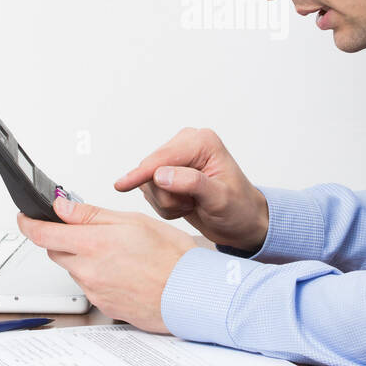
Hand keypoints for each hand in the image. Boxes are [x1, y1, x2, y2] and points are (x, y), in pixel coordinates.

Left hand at [16, 196, 198, 333]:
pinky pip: (90, 287)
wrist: (190, 294)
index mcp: (93, 244)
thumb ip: (91, 215)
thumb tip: (61, 206)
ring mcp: (94, 291)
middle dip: (64, 239)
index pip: (43, 234)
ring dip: (84, 258)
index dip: (28, 224)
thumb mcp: (133, 221)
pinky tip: (124, 271)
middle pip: (56, 251)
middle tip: (91, 231)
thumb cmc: (172, 257)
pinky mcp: (104, 308)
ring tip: (119, 253)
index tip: (24, 217)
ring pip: (74, 269)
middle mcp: (88, 271)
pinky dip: (99, 276)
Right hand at [114, 127, 268, 254]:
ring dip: (166, 203)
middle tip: (191, 205)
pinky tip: (185, 206)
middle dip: (166, 196)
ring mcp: (176, 160)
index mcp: (202, 142)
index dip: (142, 173)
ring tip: (190, 205)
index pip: (162, 157)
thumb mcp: (220, 199)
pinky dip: (165, 206)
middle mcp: (186, 145)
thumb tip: (161, 174)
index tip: (121, 185)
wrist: (243, 223)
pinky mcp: (168, 175)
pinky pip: (151, 193)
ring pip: (148, 184)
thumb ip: (192, 183)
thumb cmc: (239, 209)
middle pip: (151, 171)